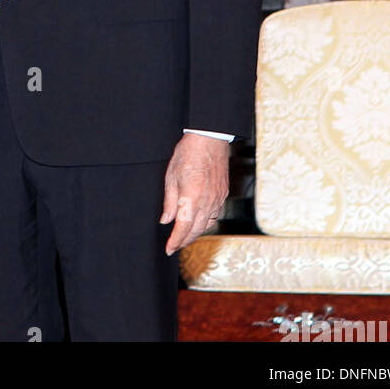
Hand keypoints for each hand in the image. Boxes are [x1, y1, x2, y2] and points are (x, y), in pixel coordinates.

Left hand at [161, 133, 229, 253]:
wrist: (209, 139)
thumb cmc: (187, 154)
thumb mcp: (171, 176)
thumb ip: (169, 201)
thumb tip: (166, 220)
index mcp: (191, 198)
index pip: (183, 228)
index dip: (175, 241)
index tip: (169, 249)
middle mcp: (207, 202)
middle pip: (196, 230)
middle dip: (184, 241)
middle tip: (174, 246)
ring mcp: (218, 199)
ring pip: (207, 225)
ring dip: (195, 233)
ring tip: (184, 236)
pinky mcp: (223, 195)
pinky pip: (215, 215)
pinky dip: (206, 223)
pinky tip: (199, 222)